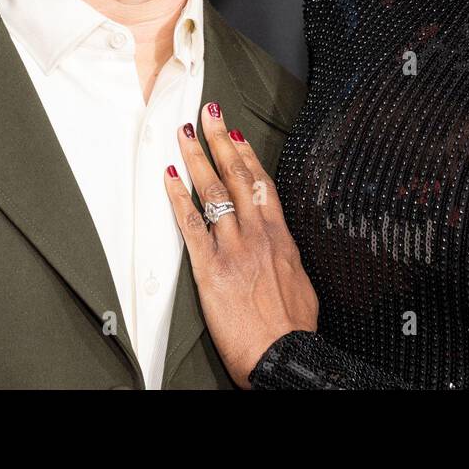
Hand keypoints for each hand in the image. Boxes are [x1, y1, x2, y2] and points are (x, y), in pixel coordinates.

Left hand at [163, 101, 318, 387]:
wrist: (284, 356)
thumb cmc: (293, 329)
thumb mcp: (300, 282)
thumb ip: (285, 257)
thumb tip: (278, 248)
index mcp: (281, 237)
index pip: (262, 183)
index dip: (246, 153)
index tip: (234, 132)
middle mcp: (257, 234)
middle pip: (237, 175)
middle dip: (220, 140)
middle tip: (208, 112)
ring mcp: (233, 248)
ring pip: (212, 192)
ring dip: (196, 158)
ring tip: (185, 134)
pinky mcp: (210, 268)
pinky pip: (190, 225)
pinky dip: (178, 198)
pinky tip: (169, 179)